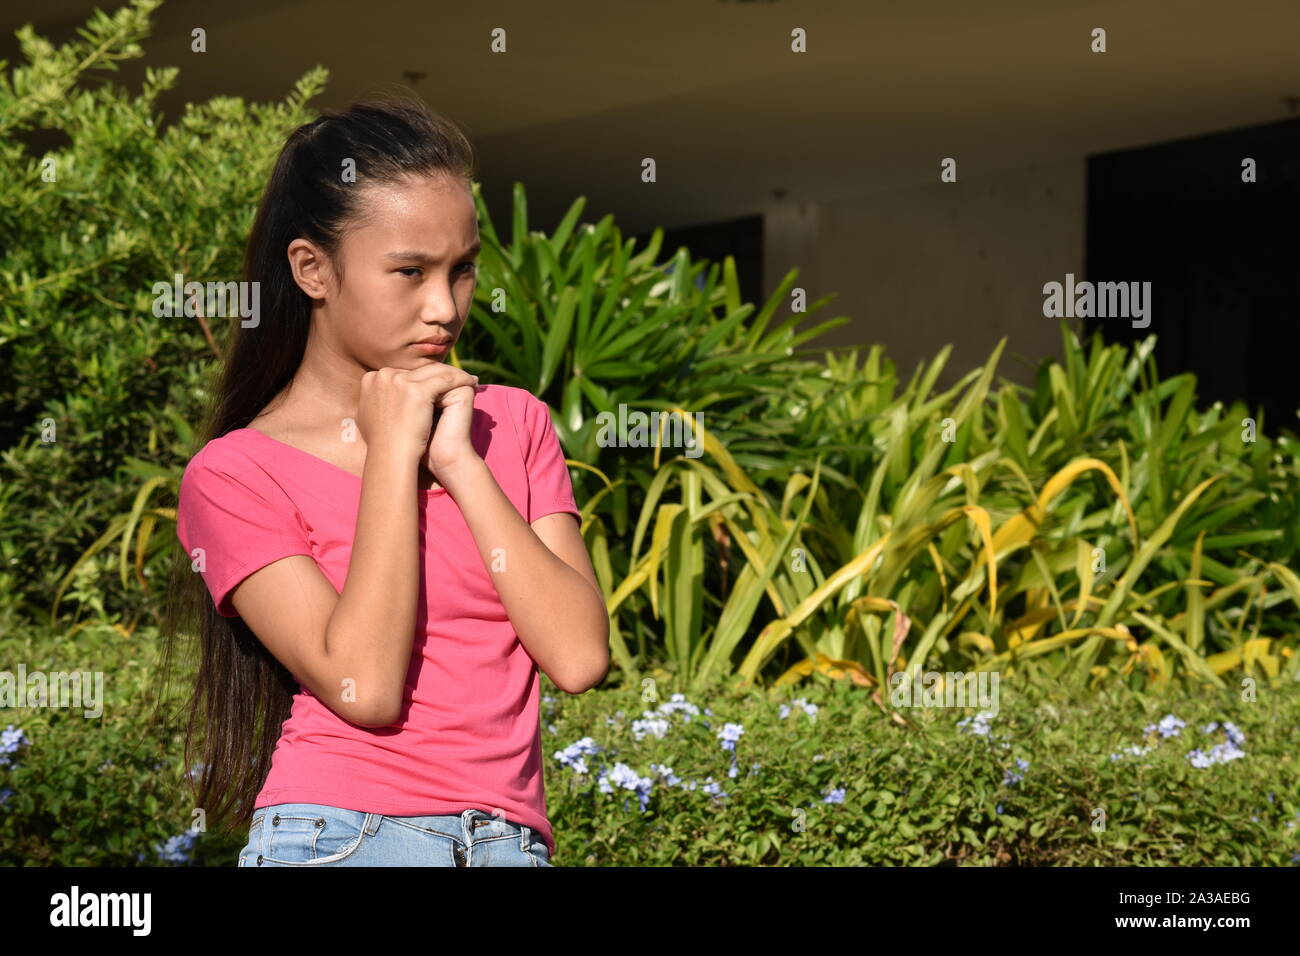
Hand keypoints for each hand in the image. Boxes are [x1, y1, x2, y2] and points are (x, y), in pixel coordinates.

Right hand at [356, 364, 478, 466]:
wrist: (390, 458)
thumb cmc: (384, 443)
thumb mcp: (372, 415)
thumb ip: (378, 399)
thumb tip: (381, 395)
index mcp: (371, 379)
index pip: (404, 373)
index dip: (422, 379)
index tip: (436, 385)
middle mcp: (382, 375)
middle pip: (419, 370)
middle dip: (438, 375)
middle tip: (456, 378)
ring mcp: (398, 380)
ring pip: (434, 372)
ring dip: (453, 374)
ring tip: (467, 379)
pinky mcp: (416, 390)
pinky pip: (446, 379)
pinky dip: (461, 379)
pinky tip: (472, 383)